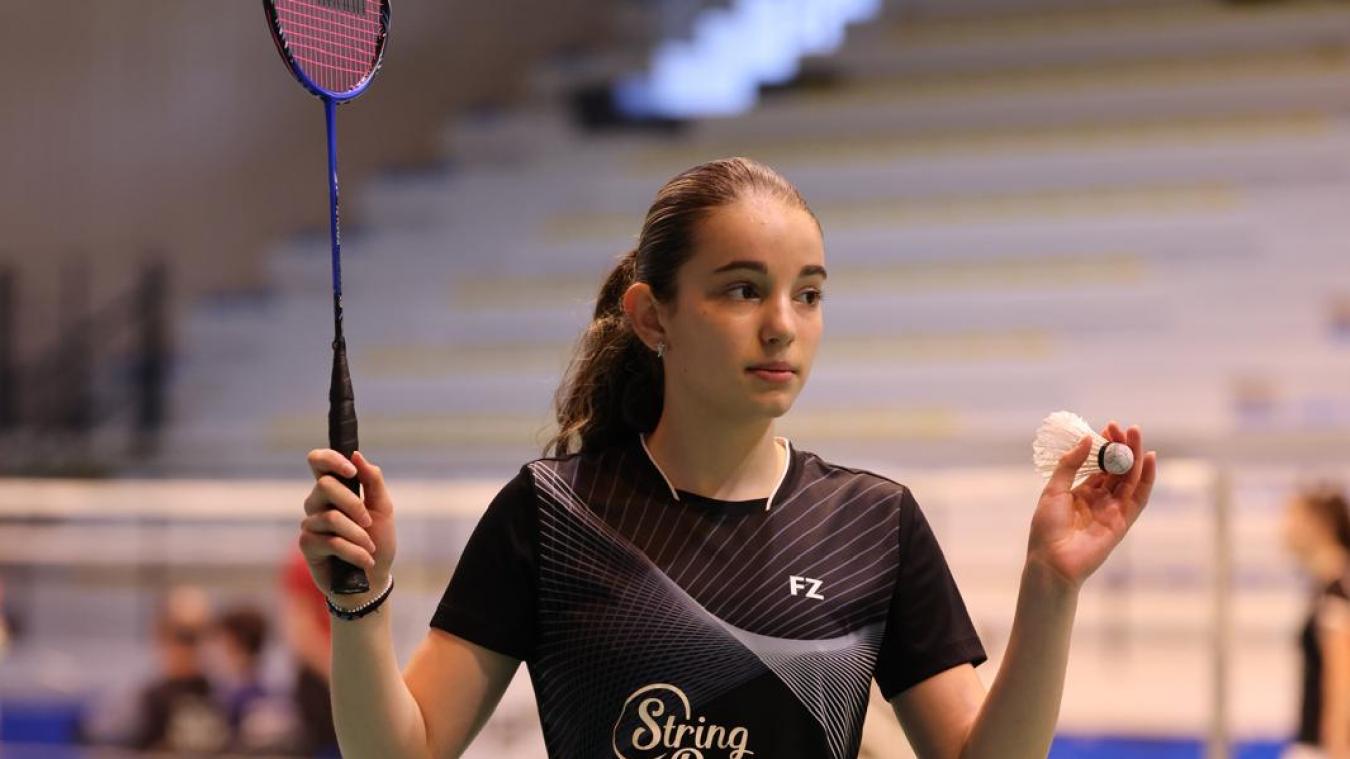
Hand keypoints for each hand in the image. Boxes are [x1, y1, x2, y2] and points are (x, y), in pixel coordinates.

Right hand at [299, 449, 397, 601]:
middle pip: (325, 486)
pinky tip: (364, 561)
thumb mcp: (383, 508)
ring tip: (369, 547)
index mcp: (336, 489)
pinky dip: (354, 552)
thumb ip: (372, 481)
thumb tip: (357, 456)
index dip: (330, 459)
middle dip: (354, 504)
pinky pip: (331, 542)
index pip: (318, 462)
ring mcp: (311, 523)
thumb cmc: (378, 541)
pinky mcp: (308, 544)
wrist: (373, 578)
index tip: (351, 470)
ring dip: (358, 534)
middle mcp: (318, 503)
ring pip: (331, 517)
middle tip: (369, 522)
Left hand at [1027, 422, 1156, 590]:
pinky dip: (1147, 478)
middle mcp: (1100, 500)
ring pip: (1130, 479)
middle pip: (1117, 469)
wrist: (1052, 560)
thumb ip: (1070, 465)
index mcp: (1082, 493)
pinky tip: (1149, 458)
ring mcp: (1114, 510)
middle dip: (1122, 447)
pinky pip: (1139, 497)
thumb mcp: (1053, 490)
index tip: (1108, 427)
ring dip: (1135, 456)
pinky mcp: (1124, 521)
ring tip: (1136, 433)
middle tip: (1125, 427)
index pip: (1100, 465)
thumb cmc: (1047, 528)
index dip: (1105, 447)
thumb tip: (1086, 439)